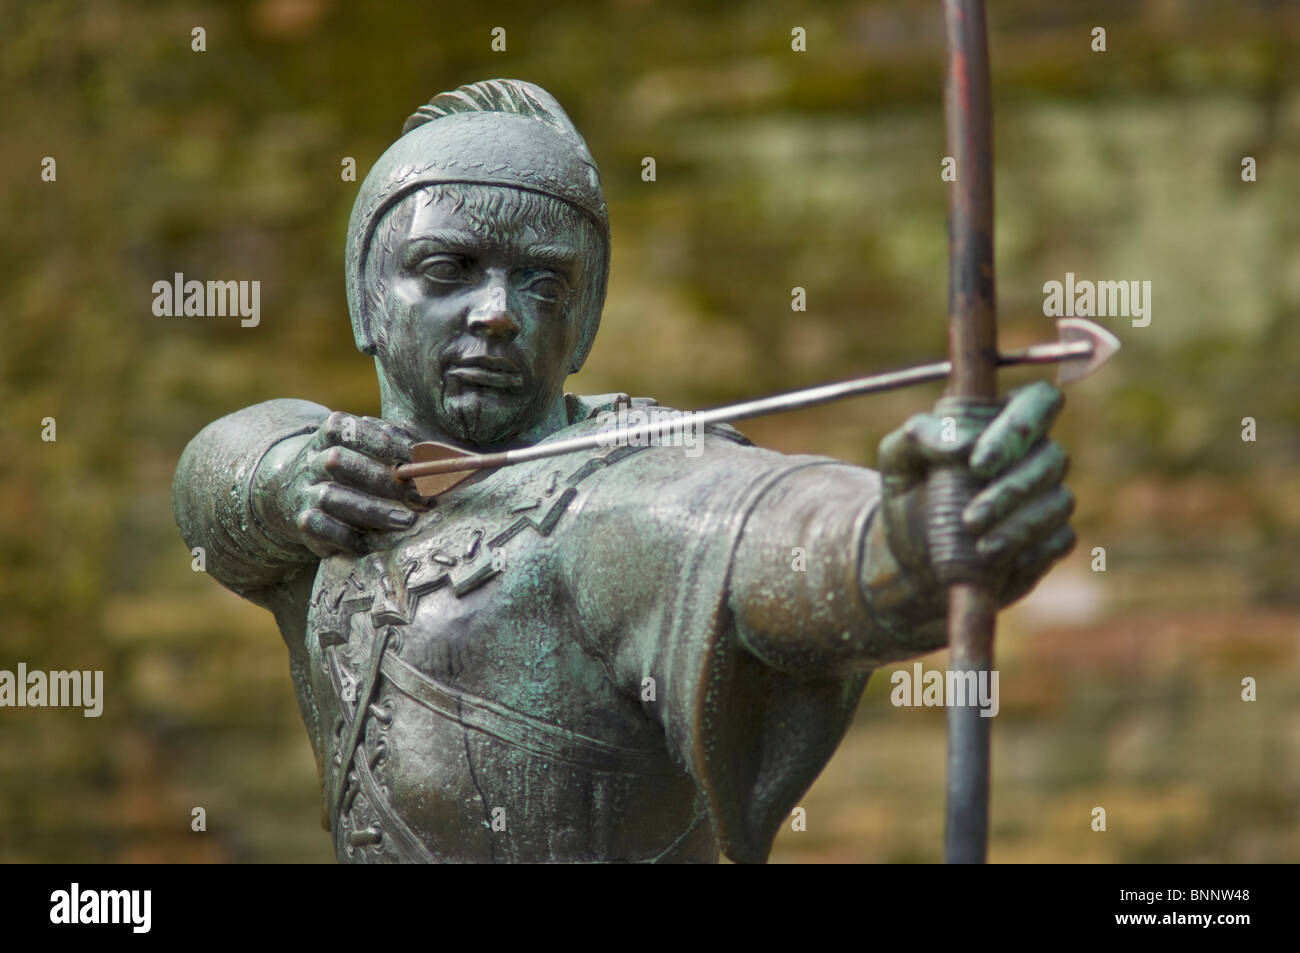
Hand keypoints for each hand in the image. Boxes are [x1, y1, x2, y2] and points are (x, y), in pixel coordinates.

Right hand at [259, 411, 422, 558]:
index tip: (420, 461)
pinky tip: (375, 542)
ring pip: (332, 496)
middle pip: (339, 461)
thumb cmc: (355, 464)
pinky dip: (348, 536)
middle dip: (382, 479)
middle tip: (418, 495)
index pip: (354, 430)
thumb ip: (397, 443)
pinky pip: (321, 528)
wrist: (300, 488)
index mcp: (331, 432)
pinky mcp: (303, 521)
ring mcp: (305, 490)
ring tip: (406, 521)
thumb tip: (434, 455)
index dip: (388, 444)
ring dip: (372, 511)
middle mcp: (313, 459)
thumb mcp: (369, 445)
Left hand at [876, 381, 1076, 606]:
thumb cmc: (909, 496)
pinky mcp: (1052, 536)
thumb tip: (963, 446)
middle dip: (1010, 491)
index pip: (1038, 399)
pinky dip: (1032, 551)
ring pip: (1058, 501)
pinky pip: (1060, 538)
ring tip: (981, 550)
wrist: (913, 559)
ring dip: (1019, 527)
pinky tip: (1000, 562)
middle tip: (970, 520)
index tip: (978, 463)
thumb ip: (921, 437)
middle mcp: (1033, 453)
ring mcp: (1047, 494)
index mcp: (1000, 420)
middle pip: (1052, 456)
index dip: (1019, 425)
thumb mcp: (898, 460)